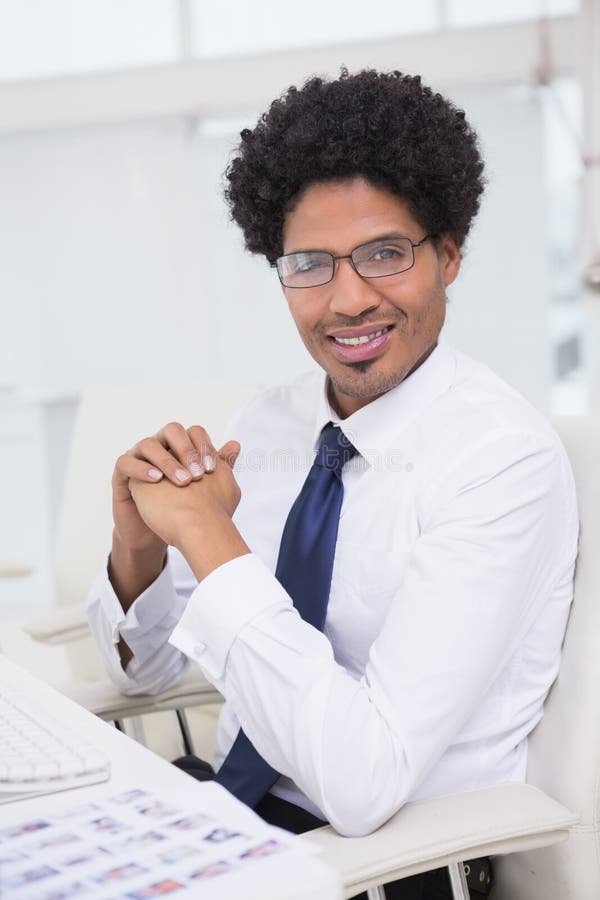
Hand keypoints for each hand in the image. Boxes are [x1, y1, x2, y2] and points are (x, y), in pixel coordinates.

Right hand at [112, 421, 238, 553]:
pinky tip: (156, 479)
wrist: (160, 535)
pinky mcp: (122, 475)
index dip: (203, 445)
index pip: (192, 432)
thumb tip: (235, 444)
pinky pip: (125, 462)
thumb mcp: (205, 489)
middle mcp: (161, 448)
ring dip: (166, 460)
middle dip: (186, 449)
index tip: (212, 468)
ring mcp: (140, 459)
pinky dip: (140, 468)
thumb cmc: (182, 510)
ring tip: (181, 481)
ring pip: (148, 444)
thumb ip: (219, 466)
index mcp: (180, 449)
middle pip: (171, 430)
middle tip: (197, 474)